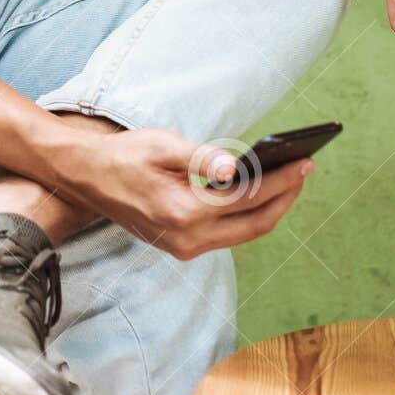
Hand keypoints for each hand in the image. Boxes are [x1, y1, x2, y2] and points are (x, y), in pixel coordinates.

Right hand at [60, 128, 312, 258]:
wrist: (89, 179)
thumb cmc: (126, 156)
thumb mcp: (163, 146)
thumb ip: (203, 158)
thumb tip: (240, 166)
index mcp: (185, 212)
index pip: (248, 198)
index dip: (281, 181)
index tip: (304, 163)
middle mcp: (188, 239)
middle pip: (255, 224)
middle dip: (285, 198)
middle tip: (305, 170)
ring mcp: (186, 248)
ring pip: (244, 233)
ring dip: (269, 208)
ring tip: (290, 179)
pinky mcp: (183, 247)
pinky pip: (228, 235)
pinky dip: (248, 215)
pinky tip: (258, 193)